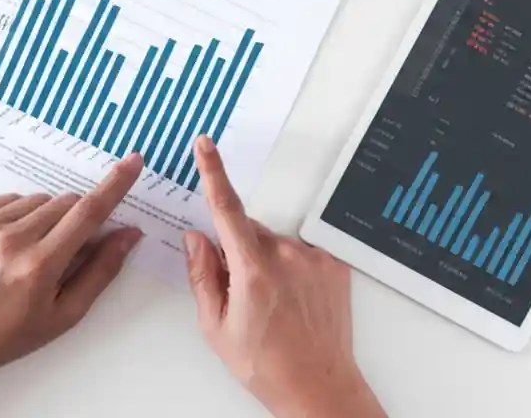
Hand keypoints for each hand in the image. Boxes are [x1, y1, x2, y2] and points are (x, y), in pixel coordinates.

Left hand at [0, 154, 144, 416]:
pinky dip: (21, 215)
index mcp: (39, 266)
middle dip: (77, 219)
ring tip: (32, 250)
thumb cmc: (11, 332)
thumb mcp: (66, 313)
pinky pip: (12, 199)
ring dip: (48, 217)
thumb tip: (130, 233)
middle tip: (65, 250)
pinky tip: (10, 243)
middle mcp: (11, 240)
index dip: (115, 185)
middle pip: (67, 203)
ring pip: (41, 200)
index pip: (88, 213)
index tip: (133, 162)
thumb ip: (102, 270)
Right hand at [183, 136, 384, 417]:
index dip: (214, 172)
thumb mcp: (217, 326)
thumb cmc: (266, 364)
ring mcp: (315, 258)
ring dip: (267, 262)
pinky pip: (303, 253)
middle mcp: (287, 256)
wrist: (317, 384)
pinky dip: (293, 269)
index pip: (226, 209)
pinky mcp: (335, 265)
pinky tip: (294, 301)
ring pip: (277, 243)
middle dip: (238, 251)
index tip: (206, 145)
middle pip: (250, 232)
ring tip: (273, 305)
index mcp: (253, 269)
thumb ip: (203, 275)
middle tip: (242, 294)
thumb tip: (195, 238)